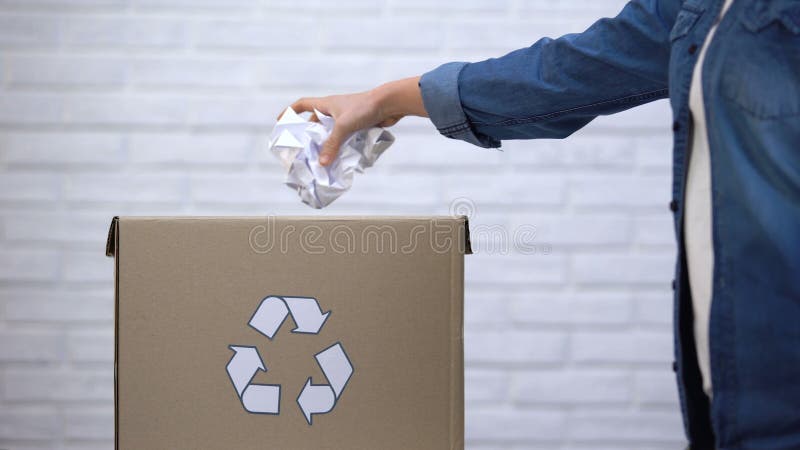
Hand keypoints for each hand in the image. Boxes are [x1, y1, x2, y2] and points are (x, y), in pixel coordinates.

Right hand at [283, 76, 426, 165]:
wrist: (390, 104)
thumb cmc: (364, 108)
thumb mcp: (343, 126)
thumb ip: (332, 145)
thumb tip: (322, 163)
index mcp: (326, 104)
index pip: (302, 104)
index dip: (290, 112)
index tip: (281, 121)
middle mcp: (335, 111)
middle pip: (316, 123)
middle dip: (310, 136)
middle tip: (302, 150)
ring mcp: (348, 118)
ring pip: (332, 133)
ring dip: (327, 144)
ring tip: (320, 159)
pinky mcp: (359, 126)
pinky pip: (346, 138)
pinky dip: (342, 147)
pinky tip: (340, 158)